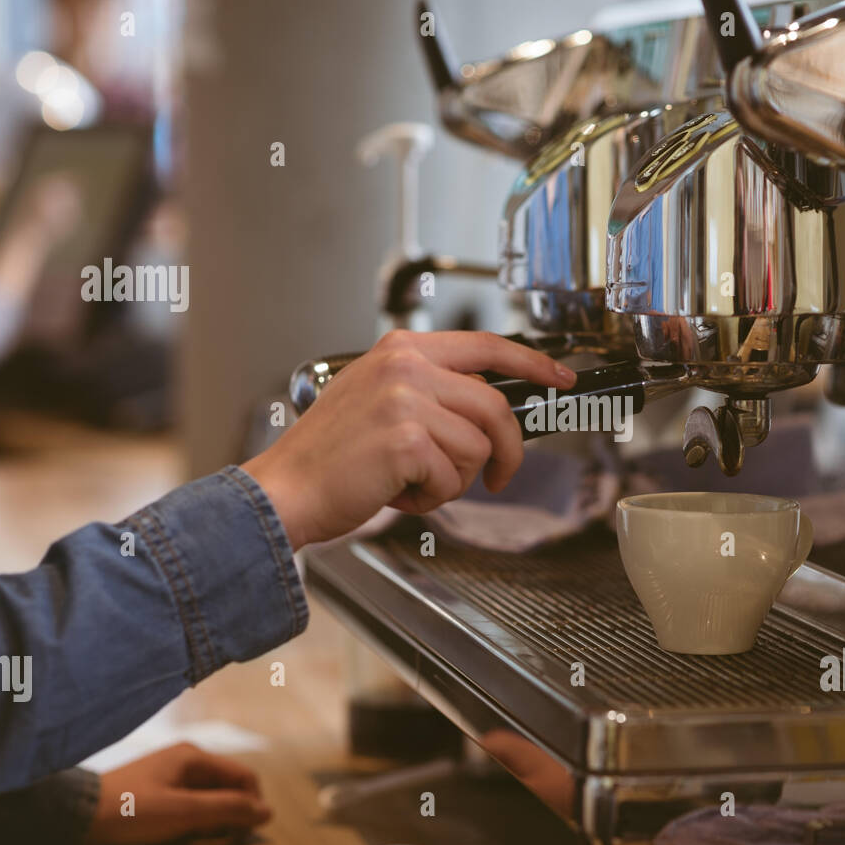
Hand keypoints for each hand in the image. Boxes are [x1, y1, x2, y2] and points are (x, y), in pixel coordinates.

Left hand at [86, 743, 271, 844]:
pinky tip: (181, 838)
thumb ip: (228, 809)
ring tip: (196, 841)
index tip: (246, 834)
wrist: (74, 817)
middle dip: (228, 818)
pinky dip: (192, 826)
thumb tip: (267, 811)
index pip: (245, 777)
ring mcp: (170, 779)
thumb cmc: (129, 811)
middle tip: (216, 841)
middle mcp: (186, 763)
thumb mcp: (183, 812)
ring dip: (210, 825)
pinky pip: (189, 810)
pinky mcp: (157, 797)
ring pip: (209, 803)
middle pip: (227, 791)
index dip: (253, 805)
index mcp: (195, 756)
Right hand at [242, 330, 575, 549]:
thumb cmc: (331, 458)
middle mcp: (406, 366)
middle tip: (498, 477)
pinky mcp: (406, 440)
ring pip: (477, 447)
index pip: (486, 345)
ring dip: (455, 479)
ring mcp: (406, 400)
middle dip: (507, 450)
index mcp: (402, 350)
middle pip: (494, 406)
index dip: (532, 361)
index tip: (559, 378)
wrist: (285, 491)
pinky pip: (452, 478)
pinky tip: (397, 493)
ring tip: (413, 481)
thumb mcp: (379, 400)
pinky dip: (432, 498)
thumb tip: (489, 409)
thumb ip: (431, 392)